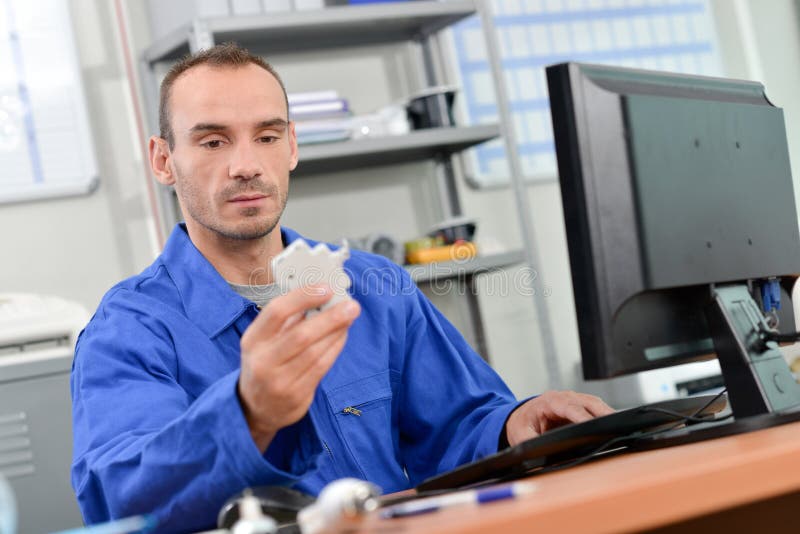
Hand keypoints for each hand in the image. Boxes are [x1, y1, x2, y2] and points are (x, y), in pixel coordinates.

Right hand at [238, 285, 360, 451]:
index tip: (326, 288)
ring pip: (315, 352)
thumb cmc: (265, 364)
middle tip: (352, 305)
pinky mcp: (295, 395)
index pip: (276, 312)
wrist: (256, 409)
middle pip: (301, 334)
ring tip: (349, 317)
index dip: (303, 297)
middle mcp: (262, 361)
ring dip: (337, 332)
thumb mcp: (264, 341)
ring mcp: (279, 381)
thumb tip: (319, 294)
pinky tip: (342, 335)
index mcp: (252, 340)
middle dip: (331, 318)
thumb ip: (287, 320)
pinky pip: (321, 367)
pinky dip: (335, 348)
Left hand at [505, 390, 613, 446]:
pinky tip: (615, 424)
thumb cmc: (521, 424)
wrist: (520, 416)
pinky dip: (605, 415)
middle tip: (618, 424)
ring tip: (622, 425)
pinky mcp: (579, 406)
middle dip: (603, 412)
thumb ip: (530, 442)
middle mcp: (563, 397)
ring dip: (607, 413)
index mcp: (548, 402)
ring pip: (594, 403)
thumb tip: (540, 453)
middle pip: (587, 401)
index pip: (569, 407)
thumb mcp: (520, 435)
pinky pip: (595, 408)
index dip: (583, 417)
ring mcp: (573, 400)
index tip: (595, 426)